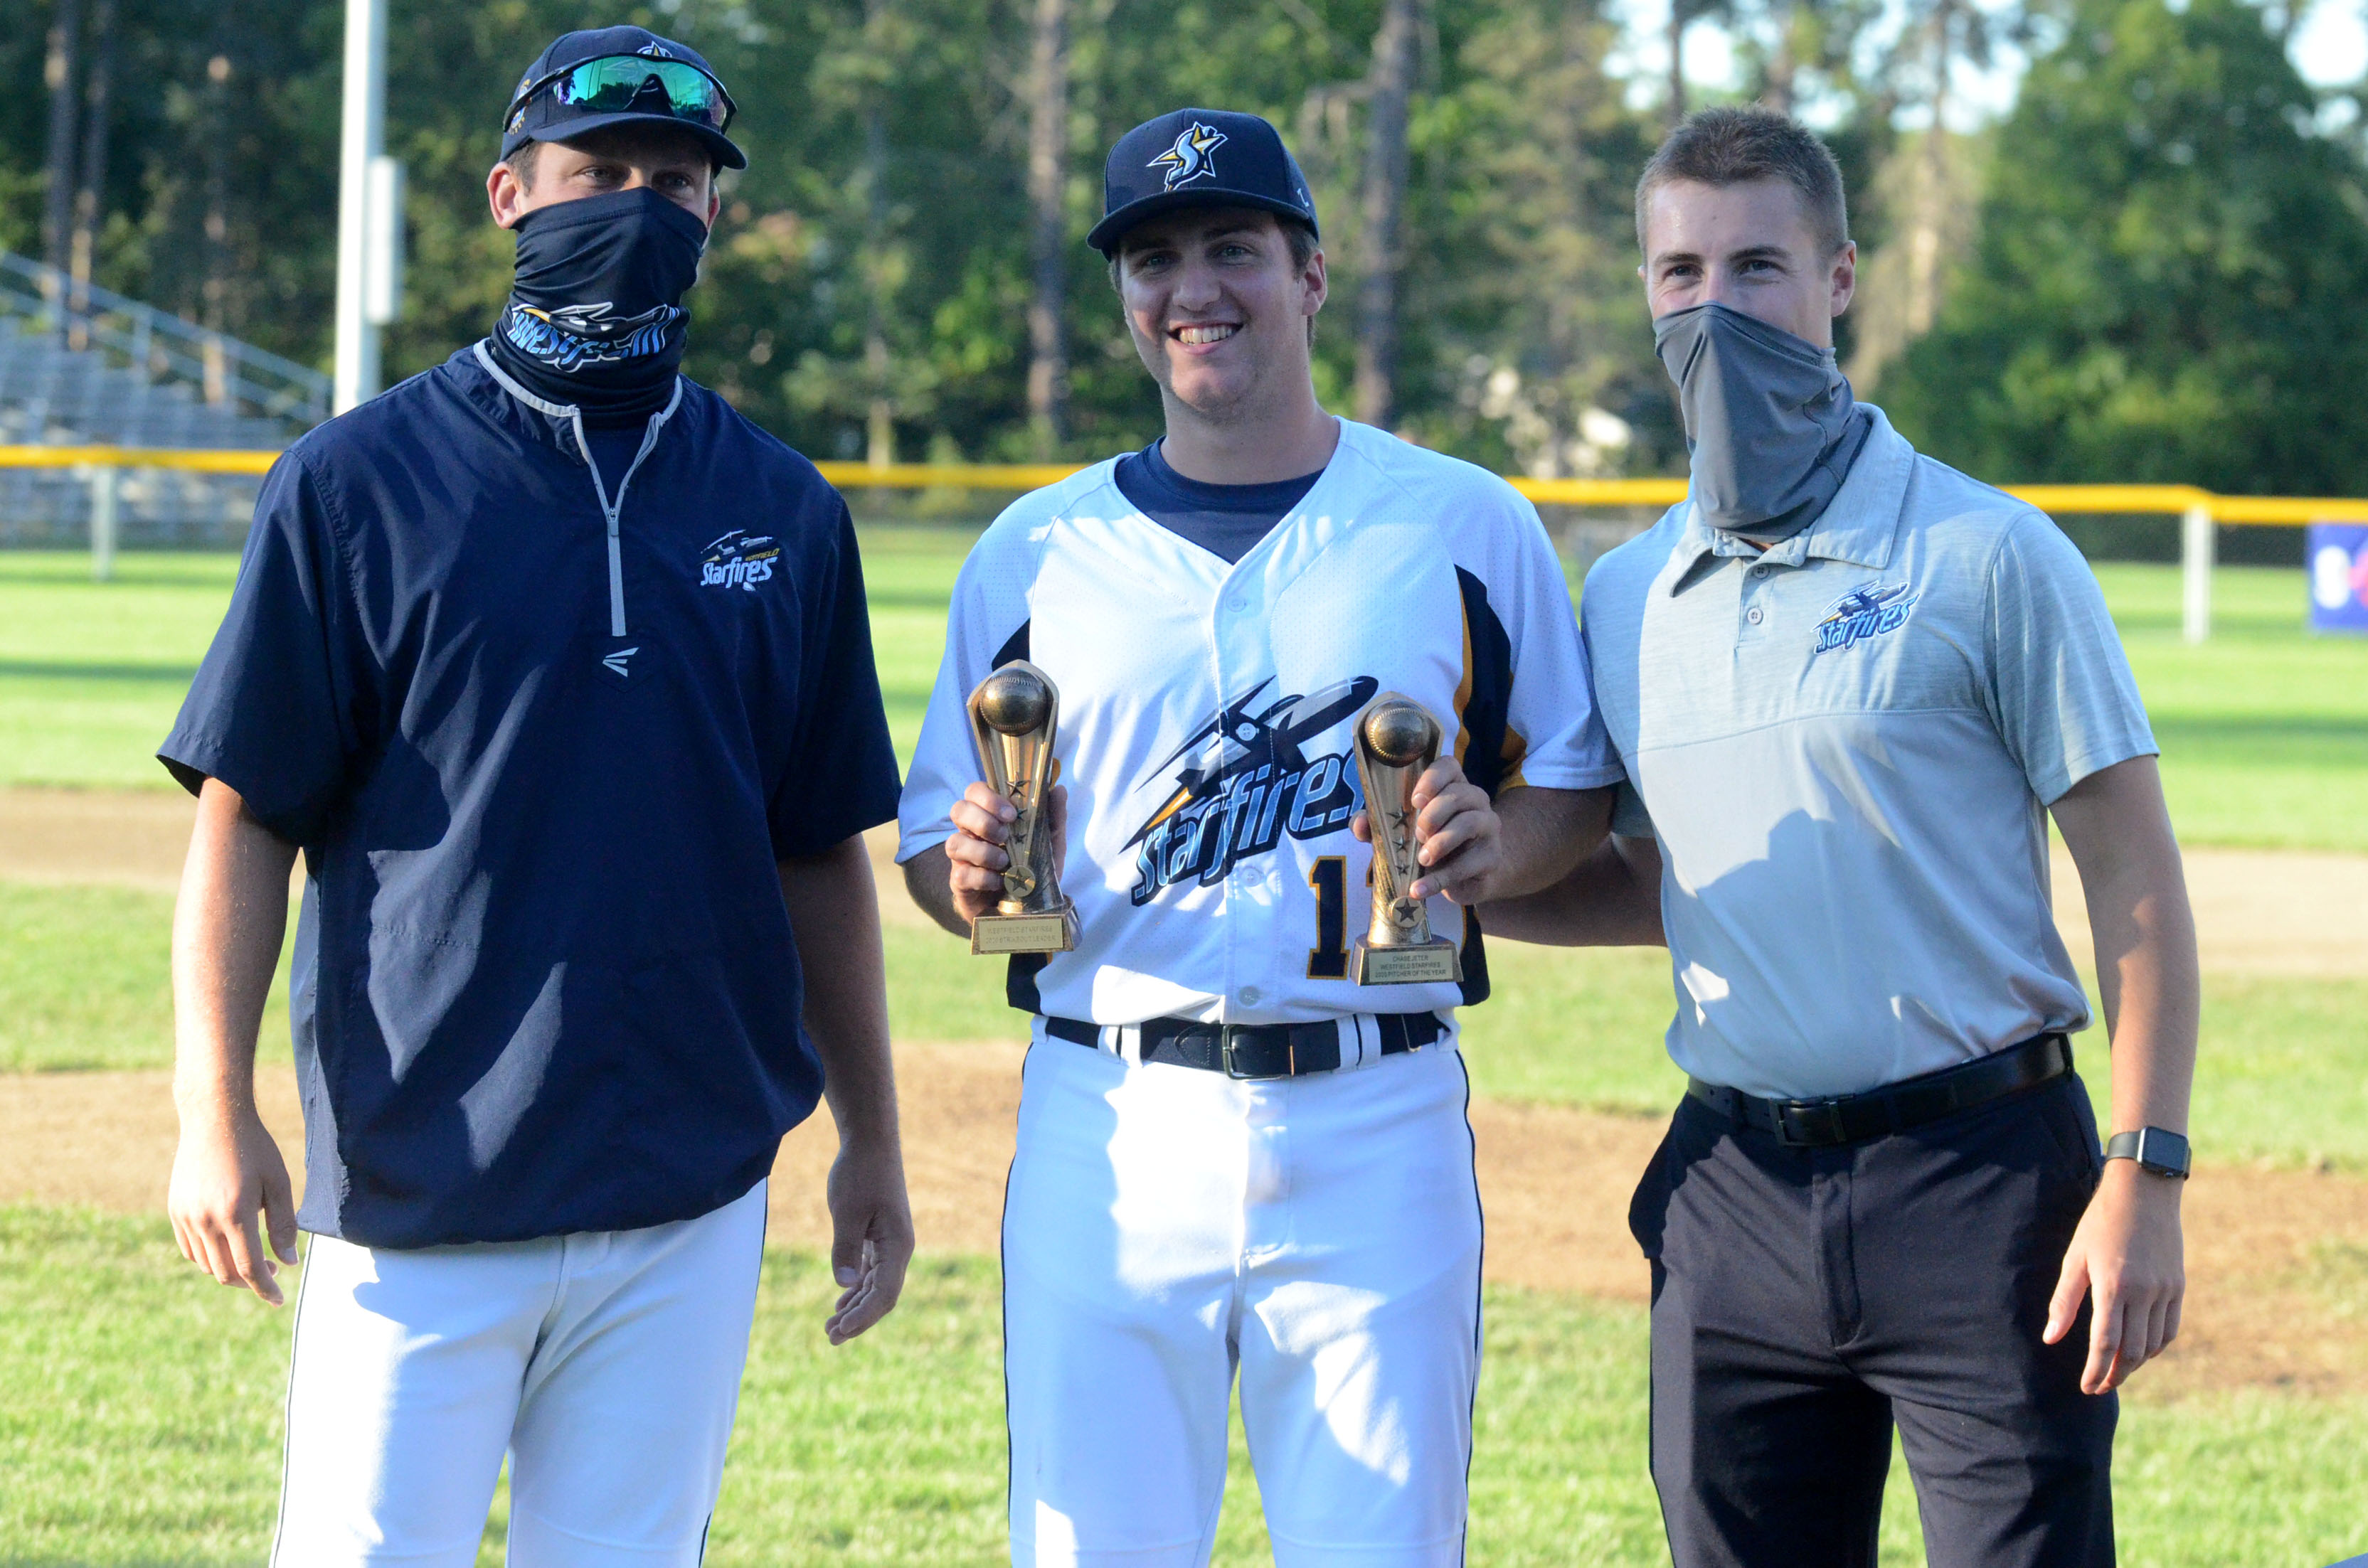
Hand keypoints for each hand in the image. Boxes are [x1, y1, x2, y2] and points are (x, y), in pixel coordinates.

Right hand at [168, 1097, 297, 1305]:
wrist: (214, 1119)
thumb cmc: (255, 1149)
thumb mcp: (278, 1183)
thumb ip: (283, 1225)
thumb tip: (289, 1261)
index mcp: (234, 1214)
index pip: (249, 1268)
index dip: (265, 1288)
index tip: (279, 1300)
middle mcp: (204, 1220)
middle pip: (225, 1273)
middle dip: (249, 1283)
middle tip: (271, 1275)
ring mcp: (185, 1216)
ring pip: (206, 1264)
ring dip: (229, 1270)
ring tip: (253, 1258)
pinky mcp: (175, 1210)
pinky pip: (190, 1248)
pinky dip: (209, 1257)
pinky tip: (229, 1246)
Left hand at [822, 1134, 913, 1344]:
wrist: (870, 1143)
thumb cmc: (860, 1173)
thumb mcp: (847, 1211)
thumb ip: (845, 1249)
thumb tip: (844, 1285)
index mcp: (898, 1245)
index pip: (885, 1293)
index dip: (864, 1316)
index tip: (841, 1331)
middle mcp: (899, 1249)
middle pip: (883, 1296)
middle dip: (859, 1319)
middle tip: (830, 1337)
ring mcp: (890, 1243)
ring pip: (876, 1286)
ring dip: (855, 1307)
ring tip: (831, 1327)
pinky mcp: (879, 1236)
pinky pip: (871, 1272)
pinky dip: (857, 1288)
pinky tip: (841, 1301)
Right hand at [944, 780, 1067, 923]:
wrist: (1027, 910)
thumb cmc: (1034, 869)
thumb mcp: (1050, 843)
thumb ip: (1054, 817)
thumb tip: (1058, 789)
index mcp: (990, 816)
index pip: (975, 791)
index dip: (988, 796)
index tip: (1011, 813)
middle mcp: (972, 833)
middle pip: (958, 810)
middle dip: (982, 820)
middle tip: (1005, 835)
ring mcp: (963, 858)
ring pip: (954, 843)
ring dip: (982, 851)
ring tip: (1005, 862)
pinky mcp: (960, 883)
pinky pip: (961, 874)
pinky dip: (983, 878)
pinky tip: (1000, 882)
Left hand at [1351, 756, 1500, 904]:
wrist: (1467, 878)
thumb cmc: (1430, 844)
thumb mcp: (1401, 832)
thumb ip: (1376, 824)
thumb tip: (1358, 825)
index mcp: (1452, 786)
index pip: (1449, 765)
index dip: (1433, 777)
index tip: (1415, 799)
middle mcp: (1475, 800)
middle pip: (1459, 794)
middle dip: (1433, 814)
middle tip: (1417, 834)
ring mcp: (1488, 827)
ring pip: (1469, 823)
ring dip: (1441, 842)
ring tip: (1422, 859)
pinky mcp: (1492, 857)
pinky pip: (1469, 864)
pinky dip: (1440, 878)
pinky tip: (1420, 889)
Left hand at [2044, 1159, 2184, 1393]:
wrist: (2144, 1193)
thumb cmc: (2101, 1223)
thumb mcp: (2075, 1257)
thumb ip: (2064, 1301)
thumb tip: (2050, 1339)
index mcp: (2113, 1286)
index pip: (2106, 1343)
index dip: (2095, 1370)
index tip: (2086, 1387)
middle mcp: (2143, 1293)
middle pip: (2132, 1350)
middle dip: (2115, 1374)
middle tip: (2099, 1387)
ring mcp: (2165, 1291)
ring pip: (2154, 1344)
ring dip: (2135, 1364)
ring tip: (2116, 1372)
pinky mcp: (2178, 1286)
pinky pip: (2170, 1329)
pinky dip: (2156, 1346)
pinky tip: (2141, 1351)